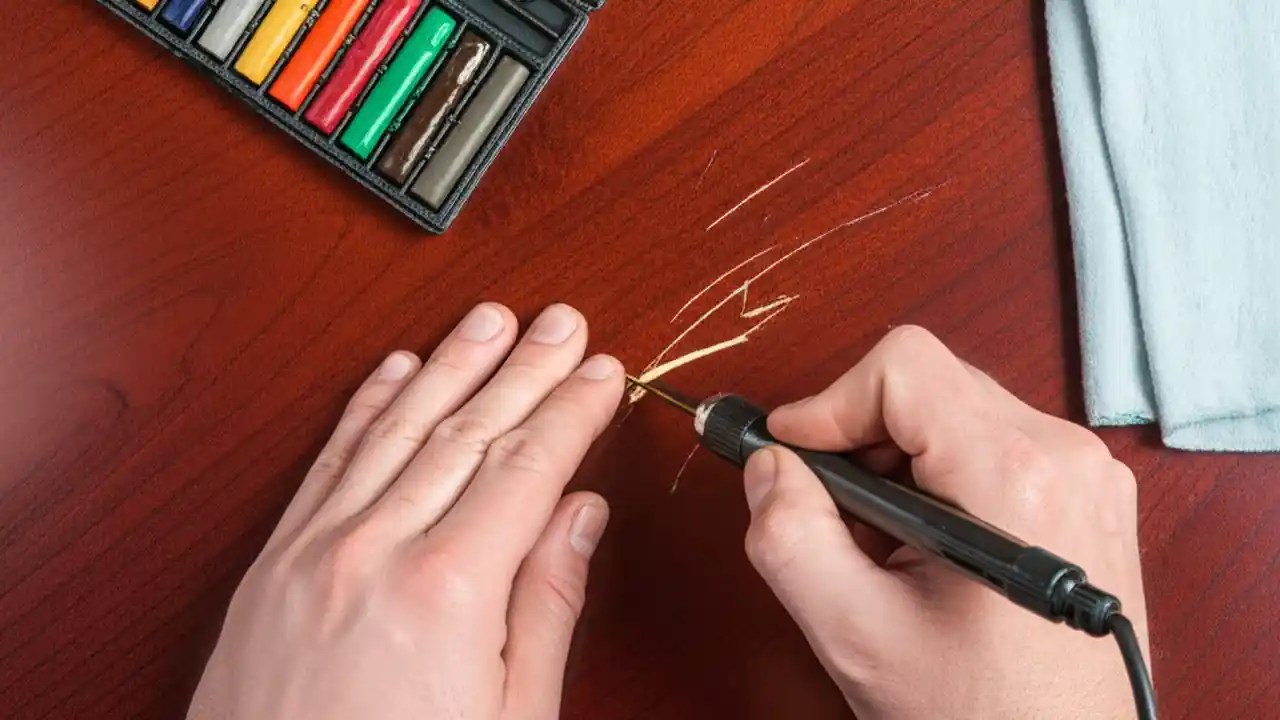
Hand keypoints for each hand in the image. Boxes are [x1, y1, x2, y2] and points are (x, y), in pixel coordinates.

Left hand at [187, 303, 623, 719]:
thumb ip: (545, 609)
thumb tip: (578, 517)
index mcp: (447, 591)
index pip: (527, 465)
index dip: (571, 409)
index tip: (602, 370)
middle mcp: (374, 551)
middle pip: (467, 431)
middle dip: (523, 368)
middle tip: (562, 321)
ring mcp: (314, 552)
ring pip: (396, 429)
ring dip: (448, 365)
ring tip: (489, 320)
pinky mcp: (272, 566)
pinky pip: (327, 462)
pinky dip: (363, 408)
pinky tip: (393, 369)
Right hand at [742, 326, 1148, 718]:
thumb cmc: (982, 714)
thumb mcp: (857, 635)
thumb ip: (791, 539)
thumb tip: (767, 465)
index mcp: (1013, 477)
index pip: (904, 366)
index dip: (830, 402)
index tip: (793, 453)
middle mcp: (1065, 456)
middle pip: (930, 381)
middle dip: (860, 434)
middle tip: (829, 506)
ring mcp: (1085, 472)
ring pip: (957, 407)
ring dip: (897, 457)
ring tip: (881, 538)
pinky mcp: (1086, 491)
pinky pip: (993, 440)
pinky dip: (939, 472)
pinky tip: (925, 542)